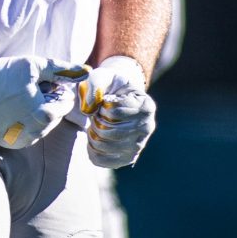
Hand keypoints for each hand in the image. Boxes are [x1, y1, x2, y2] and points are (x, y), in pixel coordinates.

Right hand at [0, 49, 88, 149]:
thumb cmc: (4, 74)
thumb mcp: (36, 66)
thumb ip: (63, 70)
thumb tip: (87, 72)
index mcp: (44, 116)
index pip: (65, 104)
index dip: (55, 89)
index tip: (40, 82)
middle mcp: (33, 133)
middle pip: (53, 117)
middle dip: (47, 103)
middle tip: (28, 89)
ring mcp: (20, 141)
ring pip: (41, 127)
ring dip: (36, 114)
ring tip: (19, 99)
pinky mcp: (7, 143)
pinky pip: (26, 135)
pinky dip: (24, 124)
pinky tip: (11, 111)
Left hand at [80, 53, 156, 168]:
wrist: (119, 98)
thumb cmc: (111, 86)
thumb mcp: (103, 77)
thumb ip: (94, 85)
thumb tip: (88, 109)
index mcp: (146, 106)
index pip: (113, 112)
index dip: (101, 107)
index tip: (104, 102)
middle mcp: (147, 127)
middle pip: (109, 132)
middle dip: (96, 122)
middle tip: (97, 115)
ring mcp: (139, 145)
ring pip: (105, 146)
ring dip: (93, 134)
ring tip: (95, 124)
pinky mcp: (128, 158)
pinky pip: (102, 160)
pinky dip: (91, 150)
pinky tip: (94, 138)